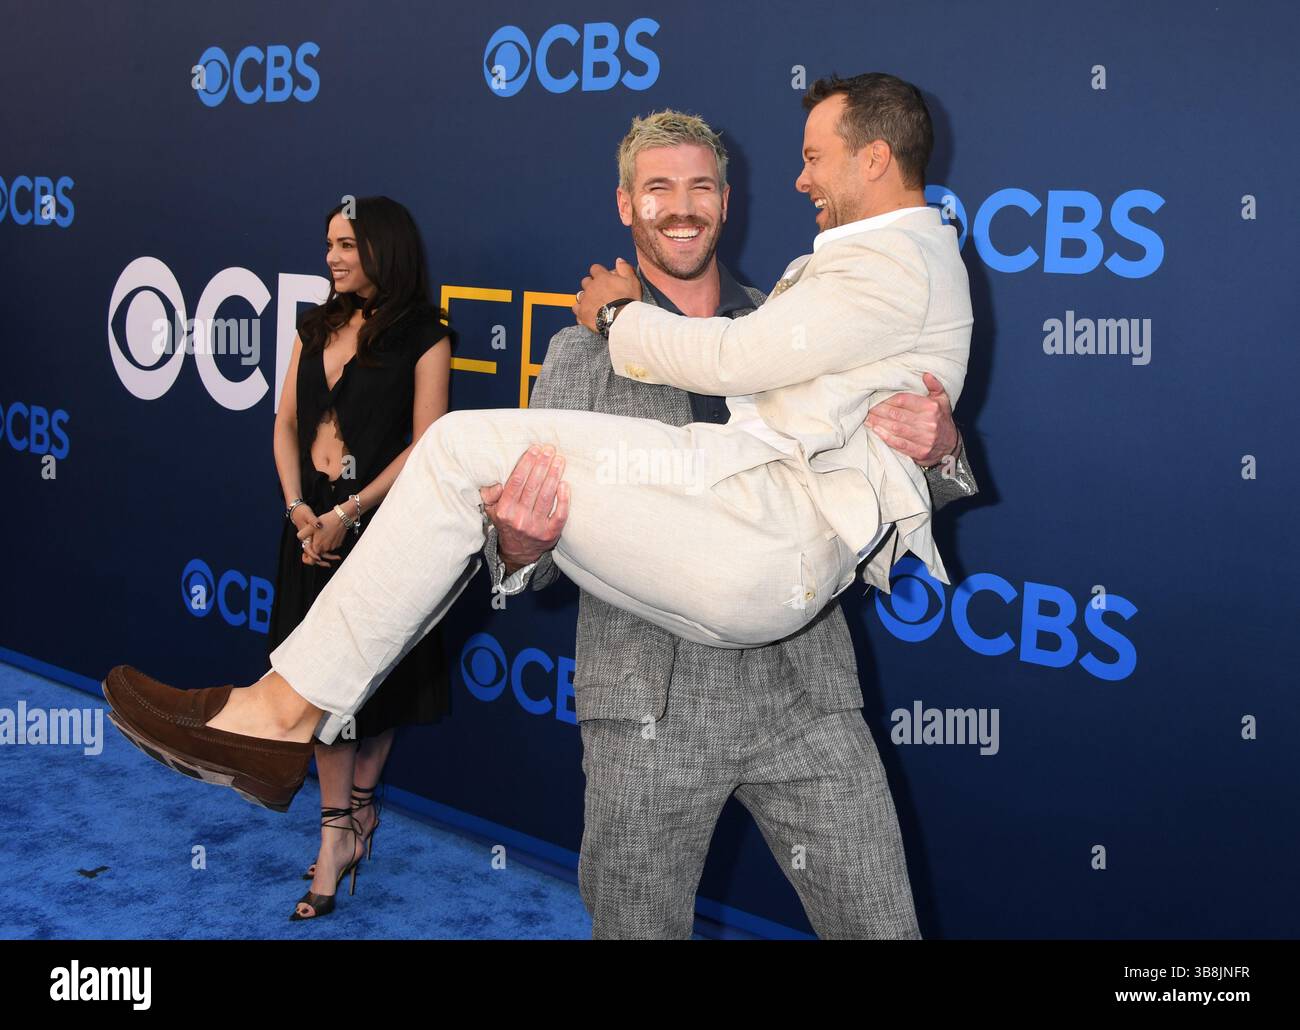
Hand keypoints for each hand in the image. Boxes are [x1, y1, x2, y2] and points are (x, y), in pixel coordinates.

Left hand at [295, 505, 343, 565]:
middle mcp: (326, 548)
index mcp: (318, 545)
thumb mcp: (310, 526)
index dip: (307, 555)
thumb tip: (300, 538)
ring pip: (325, 549)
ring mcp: (333, 547)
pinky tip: (328, 534)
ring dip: (322, 545)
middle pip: (318, 553)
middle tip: (314, 539)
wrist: (341, 518)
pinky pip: (331, 546)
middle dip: (315, 548)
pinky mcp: (338, 544)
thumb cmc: (326, 521)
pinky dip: (329, 542)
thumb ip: (302, 534)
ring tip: (321, 534)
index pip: (311, 556)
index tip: (306, 552)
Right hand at [479, 445, 569, 571]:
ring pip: (546, 497)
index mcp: (504, 510)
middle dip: (542, 465)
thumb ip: (490, 495)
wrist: (519, 552)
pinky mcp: (551, 534)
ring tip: (560, 461)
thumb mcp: (491, 510)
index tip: (535, 449)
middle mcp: (519, 518)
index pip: (517, 482)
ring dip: (554, 476)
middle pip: (533, 486)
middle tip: (550, 449)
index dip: (526, 463)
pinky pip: (559, 514)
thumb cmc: (507, 523)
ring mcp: (536, 527)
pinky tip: (565, 484)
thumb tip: (497, 483)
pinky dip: (563, 499)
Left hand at [572, 257, 639, 331]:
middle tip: (600, 293)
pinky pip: (576, 309)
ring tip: (594, 304)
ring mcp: (585, 300)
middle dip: (591, 285)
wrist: (622, 319)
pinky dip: (581, 311)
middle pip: (586, 282)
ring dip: (585, 298)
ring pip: (580, 295)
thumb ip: (625, 268)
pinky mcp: (582, 313)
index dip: (599, 273)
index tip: (604, 278)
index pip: (595, 269)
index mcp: (602, 277)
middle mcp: (591, 287)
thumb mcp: (632, 281)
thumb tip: (618, 260)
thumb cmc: (628, 300)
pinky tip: (587, 313)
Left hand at [866, 372, 958, 466]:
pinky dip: (886, 437)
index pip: (904, 400)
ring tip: (867, 419)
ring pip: (896, 429)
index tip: (876, 398)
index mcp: (931, 407)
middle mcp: (929, 423)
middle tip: (867, 408)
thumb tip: (926, 374)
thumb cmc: (941, 419)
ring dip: (879, 424)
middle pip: (897, 415)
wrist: (951, 446)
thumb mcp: (942, 400)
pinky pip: (899, 444)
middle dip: (879, 411)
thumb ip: (934, 386)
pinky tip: (876, 431)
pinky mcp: (920, 452)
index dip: (888, 399)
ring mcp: (925, 439)